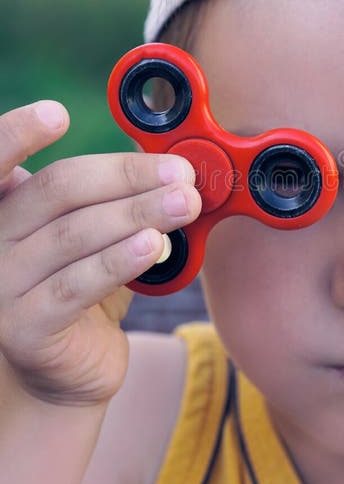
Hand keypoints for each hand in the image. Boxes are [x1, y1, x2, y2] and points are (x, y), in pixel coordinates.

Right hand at [0, 101, 200, 404]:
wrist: (71, 369)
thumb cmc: (86, 289)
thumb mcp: (96, 235)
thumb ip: (115, 200)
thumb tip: (173, 166)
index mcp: (4, 208)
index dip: (17, 134)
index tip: (56, 114)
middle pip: (58, 190)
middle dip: (127, 175)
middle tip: (181, 174)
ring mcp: (2, 287)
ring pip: (74, 235)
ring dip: (138, 213)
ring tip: (185, 203)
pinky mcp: (25, 328)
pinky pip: (76, 286)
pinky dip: (120, 261)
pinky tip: (156, 245)